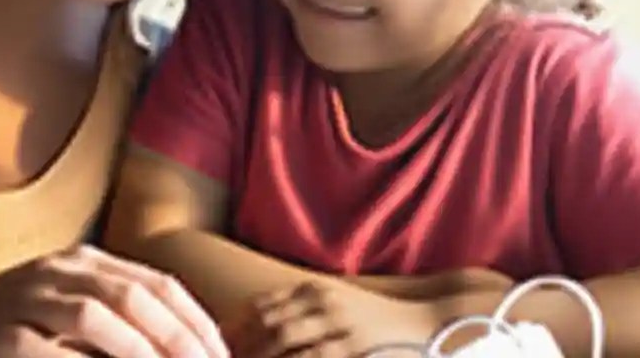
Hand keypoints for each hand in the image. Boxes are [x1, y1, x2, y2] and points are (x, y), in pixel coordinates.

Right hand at [0, 244, 228, 357]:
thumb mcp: (66, 317)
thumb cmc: (6, 330)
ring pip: (102, 312)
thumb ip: (116, 330)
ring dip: (147, 348)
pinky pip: (57, 344)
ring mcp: (30, 295)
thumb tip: (181, 350)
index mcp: (86, 262)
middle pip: (140, 295)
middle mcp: (63, 269)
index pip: (160, 285)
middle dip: (183, 337)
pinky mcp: (5, 332)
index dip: (198, 322)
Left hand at [226, 282, 401, 357]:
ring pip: (284, 342)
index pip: (261, 305)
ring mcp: (339, 325)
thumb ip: (301, 311)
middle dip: (240, 346)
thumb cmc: (373, 317)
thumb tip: (262, 325)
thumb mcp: (335, 303)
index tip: (216, 344)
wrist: (423, 320)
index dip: (235, 326)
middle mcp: (323, 301)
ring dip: (259, 356)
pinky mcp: (353, 348)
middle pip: (267, 323)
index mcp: (313, 289)